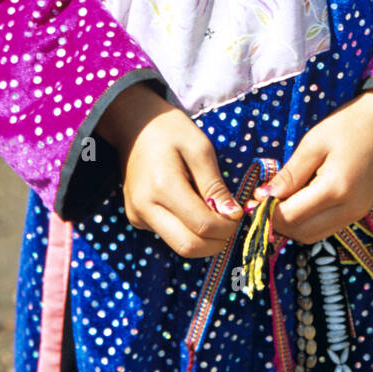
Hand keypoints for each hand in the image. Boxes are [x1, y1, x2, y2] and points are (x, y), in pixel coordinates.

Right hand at [96, 81, 243, 257]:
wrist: (134, 124)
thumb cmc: (171, 130)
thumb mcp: (200, 148)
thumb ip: (215, 185)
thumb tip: (232, 216)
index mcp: (163, 186)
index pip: (202, 226)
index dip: (227, 227)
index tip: (238, 213)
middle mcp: (145, 207)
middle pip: (189, 247)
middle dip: (217, 241)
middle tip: (230, 222)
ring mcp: (138, 216)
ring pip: (179, 246)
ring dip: (203, 237)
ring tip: (213, 211)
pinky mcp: (136, 218)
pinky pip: (169, 235)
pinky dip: (188, 228)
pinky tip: (192, 205)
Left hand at [249, 89, 372, 243]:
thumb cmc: (349, 125)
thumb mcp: (313, 143)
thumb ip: (289, 174)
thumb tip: (263, 197)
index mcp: (335, 190)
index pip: (290, 218)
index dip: (267, 213)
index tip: (253, 199)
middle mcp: (349, 210)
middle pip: (301, 233)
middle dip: (278, 222)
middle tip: (264, 198)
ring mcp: (357, 214)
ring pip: (314, 235)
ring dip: (293, 224)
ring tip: (282, 197)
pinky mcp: (361, 213)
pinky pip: (327, 227)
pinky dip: (309, 220)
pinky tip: (302, 198)